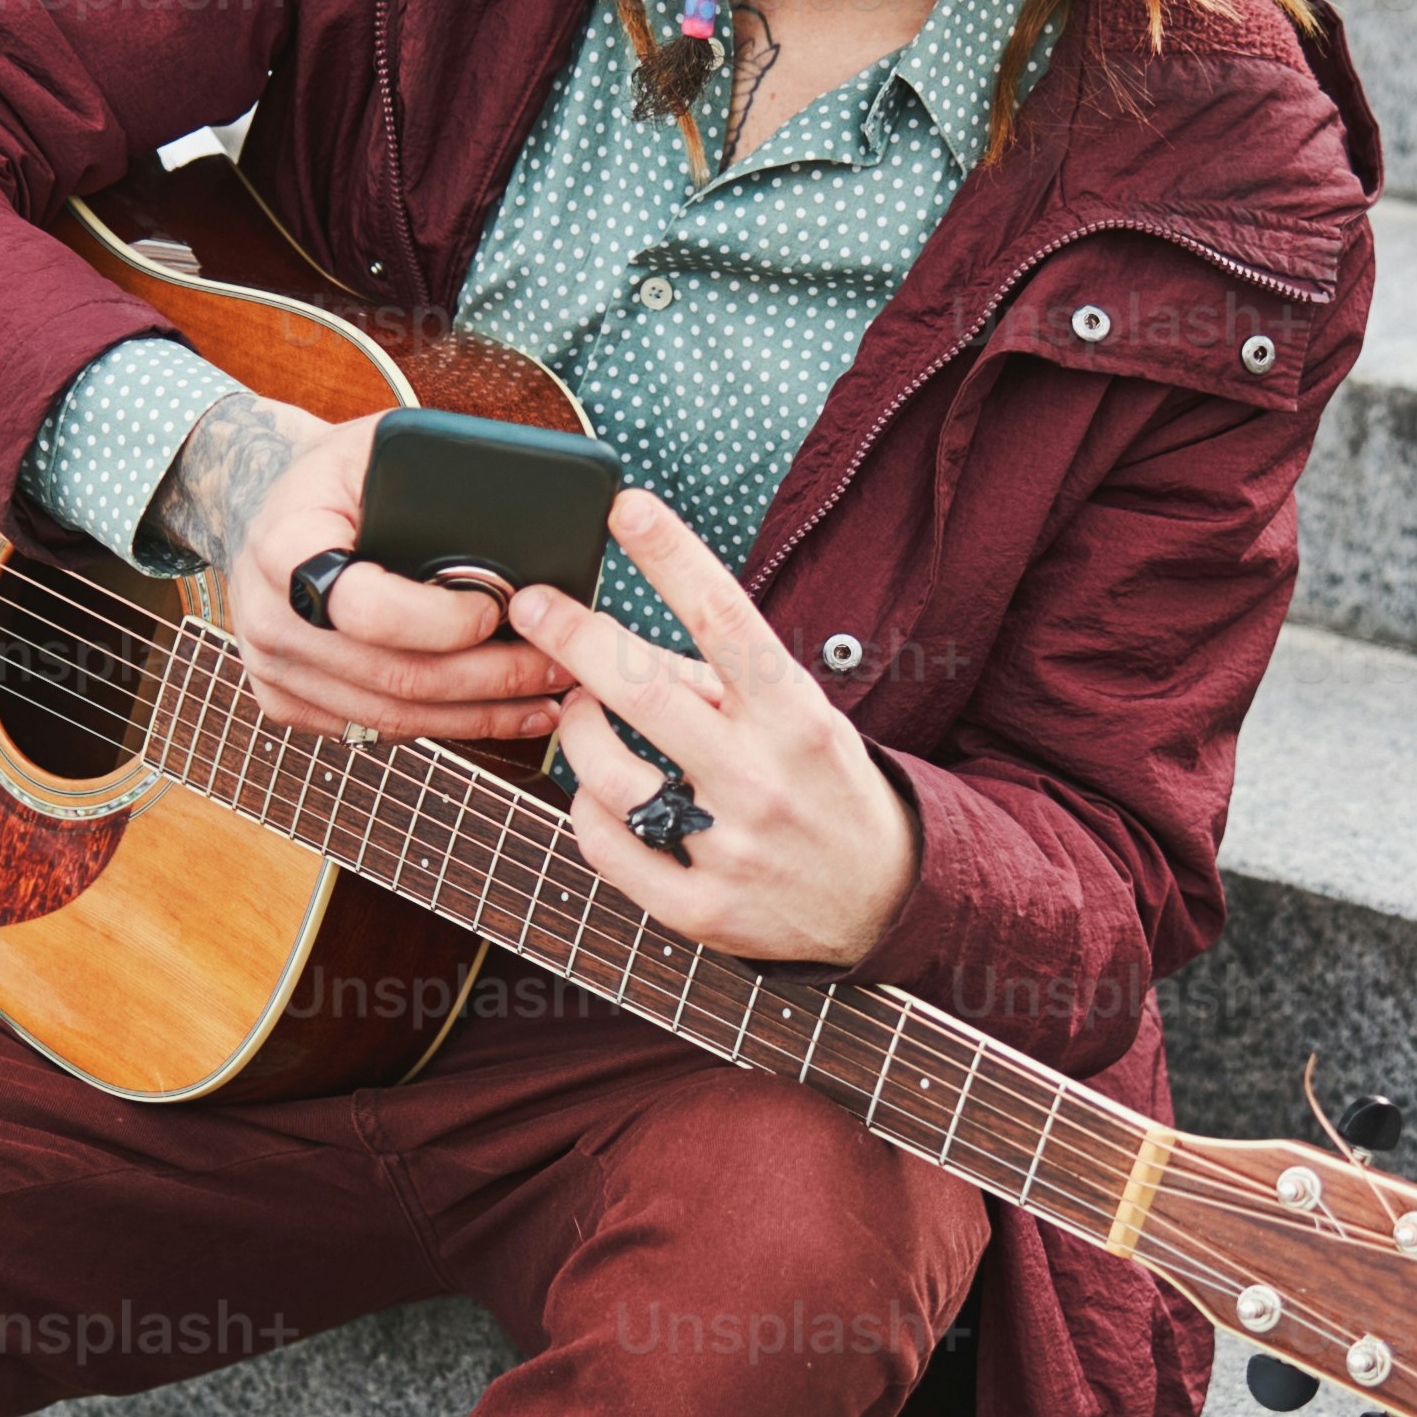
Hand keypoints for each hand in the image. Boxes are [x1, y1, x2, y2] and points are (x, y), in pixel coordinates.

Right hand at [212, 409, 572, 746]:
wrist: (272, 509)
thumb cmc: (341, 474)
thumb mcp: (376, 444)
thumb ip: (434, 474)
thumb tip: (526, 507)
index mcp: (284, 546)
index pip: (369, 608)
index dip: (445, 621)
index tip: (503, 608)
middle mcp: (267, 615)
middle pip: (392, 676)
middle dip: (489, 678)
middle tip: (558, 667)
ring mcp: (270, 666)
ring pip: (388, 718)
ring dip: (477, 716)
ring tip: (545, 701)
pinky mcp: (283, 699)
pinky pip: (373, 729)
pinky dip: (439, 726)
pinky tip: (491, 713)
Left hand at [512, 489, 920, 965]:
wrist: (883, 901)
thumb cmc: (823, 785)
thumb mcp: (800, 716)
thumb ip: (717, 678)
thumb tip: (618, 634)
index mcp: (795, 716)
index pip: (726, 618)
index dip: (671, 556)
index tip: (625, 507)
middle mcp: (763, 779)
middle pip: (644, 691)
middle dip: (573, 636)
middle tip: (533, 604)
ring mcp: (731, 849)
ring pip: (608, 774)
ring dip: (574, 727)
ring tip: (576, 709)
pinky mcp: (701, 909)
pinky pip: (605, 846)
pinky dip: (586, 808)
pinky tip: (596, 790)